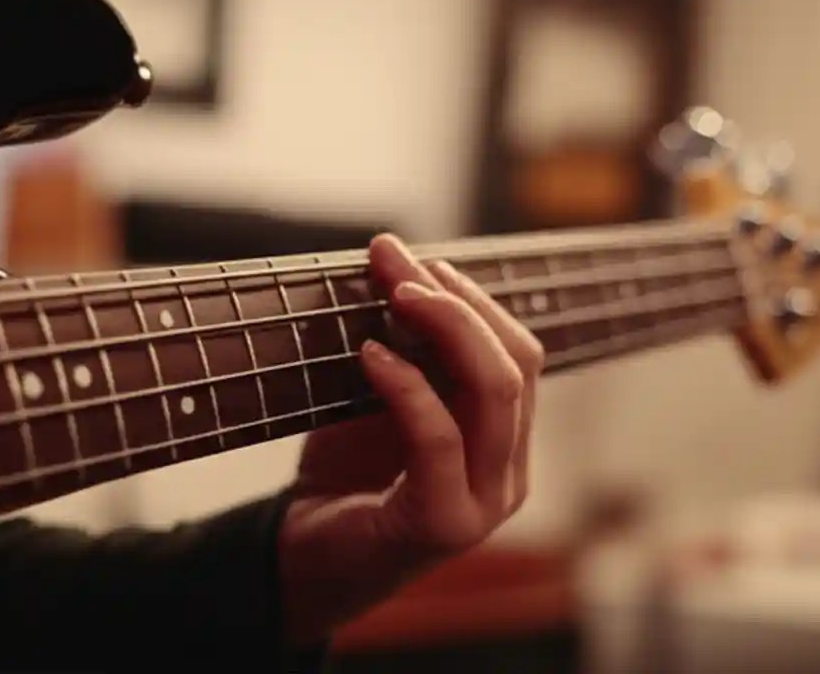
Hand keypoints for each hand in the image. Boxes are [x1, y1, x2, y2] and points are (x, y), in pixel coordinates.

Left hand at [277, 233, 542, 645]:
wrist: (301, 559)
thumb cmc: (342, 474)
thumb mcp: (376, 398)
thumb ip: (401, 347)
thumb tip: (394, 265)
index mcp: (503, 442)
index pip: (519, 355)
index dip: (476, 299)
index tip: (419, 259)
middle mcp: (507, 474)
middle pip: (515, 366)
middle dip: (460, 302)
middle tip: (399, 264)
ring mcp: (484, 504)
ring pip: (494, 395)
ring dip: (445, 328)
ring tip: (393, 293)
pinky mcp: (444, 526)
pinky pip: (439, 439)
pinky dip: (407, 386)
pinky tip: (370, 354)